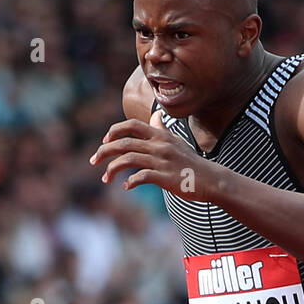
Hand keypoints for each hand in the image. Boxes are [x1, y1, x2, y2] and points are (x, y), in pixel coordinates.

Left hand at [89, 117, 215, 201]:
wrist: (210, 179)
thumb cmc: (191, 162)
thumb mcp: (177, 141)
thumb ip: (162, 130)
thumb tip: (155, 117)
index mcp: (160, 135)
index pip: (132, 126)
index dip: (115, 131)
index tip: (105, 141)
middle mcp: (159, 145)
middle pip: (124, 143)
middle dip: (104, 151)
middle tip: (93, 161)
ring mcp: (161, 161)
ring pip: (128, 160)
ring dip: (112, 169)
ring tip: (105, 179)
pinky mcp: (165, 177)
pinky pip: (141, 177)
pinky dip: (130, 182)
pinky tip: (126, 186)